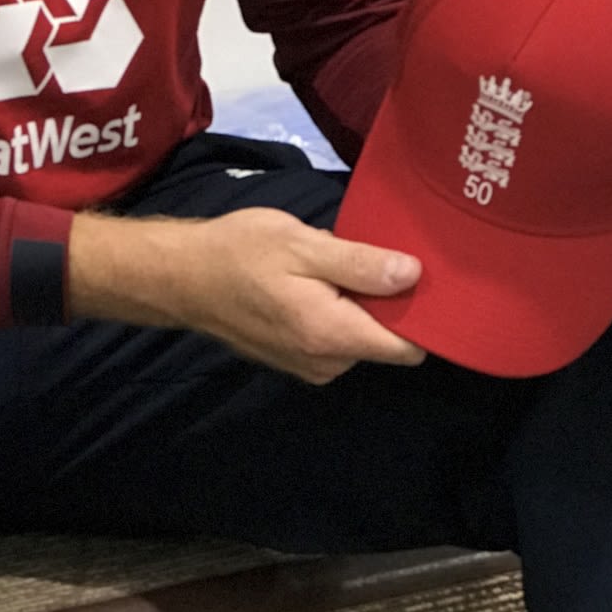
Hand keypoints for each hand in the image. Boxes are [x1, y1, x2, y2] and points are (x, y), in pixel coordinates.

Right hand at [67, 207, 424, 384]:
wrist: (181, 277)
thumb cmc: (240, 253)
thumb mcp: (302, 245)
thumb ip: (360, 264)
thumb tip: (415, 275)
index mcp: (332, 336)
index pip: (408, 347)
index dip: (424, 314)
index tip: (429, 278)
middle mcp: (327, 364)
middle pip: (386, 341)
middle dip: (388, 303)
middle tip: (374, 255)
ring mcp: (309, 366)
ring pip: (360, 338)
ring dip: (358, 304)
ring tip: (336, 263)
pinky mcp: (295, 360)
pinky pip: (336, 339)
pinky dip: (336, 312)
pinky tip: (316, 280)